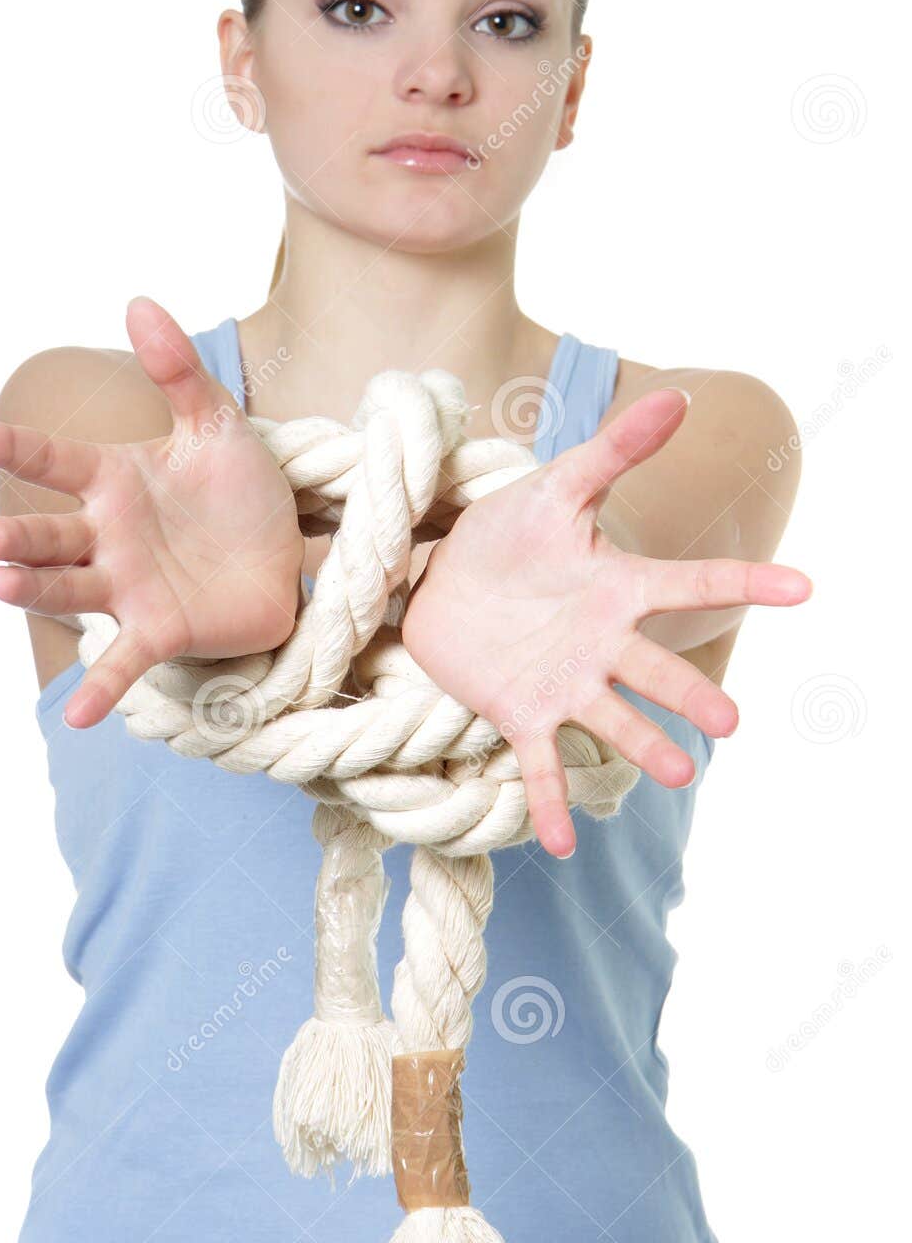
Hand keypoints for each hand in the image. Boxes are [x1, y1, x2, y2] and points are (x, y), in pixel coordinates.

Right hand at [0, 297, 303, 727]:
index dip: (11, 448)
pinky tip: (78, 716)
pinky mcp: (161, 629)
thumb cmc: (242, 490)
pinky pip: (125, 661)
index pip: (53, 461)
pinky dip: (101, 688)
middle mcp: (108, 537)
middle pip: (51, 536)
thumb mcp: (218, 423)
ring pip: (71, 590)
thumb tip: (138, 302)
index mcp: (115, 481)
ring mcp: (129, 587)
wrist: (292, 551)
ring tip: (0, 583)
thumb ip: (177, 370)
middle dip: (19, 538)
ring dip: (37, 591)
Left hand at [400, 387, 811, 857]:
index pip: (692, 584)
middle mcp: (603, 643)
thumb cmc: (506, 534)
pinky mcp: (520, 713)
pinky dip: (550, 804)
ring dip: (643, 748)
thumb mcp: (554, 489)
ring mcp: (564, 684)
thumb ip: (613, 451)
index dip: (746, 583)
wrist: (438, 577)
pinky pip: (541, 764)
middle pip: (656, 671)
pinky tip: (563, 845)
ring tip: (676, 774)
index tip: (803, 588)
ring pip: (612, 721)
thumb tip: (679, 397)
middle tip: (726, 721)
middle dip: (690, 696)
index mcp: (618, 586)